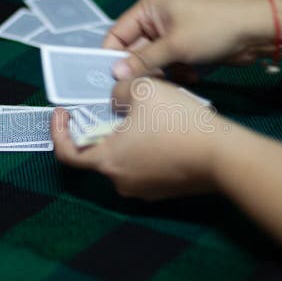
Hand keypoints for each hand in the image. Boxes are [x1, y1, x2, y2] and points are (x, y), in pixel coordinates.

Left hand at [51, 77, 228, 200]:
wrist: (223, 156)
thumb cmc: (177, 121)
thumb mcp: (142, 89)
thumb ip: (118, 91)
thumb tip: (115, 99)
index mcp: (107, 161)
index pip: (67, 154)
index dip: (58, 132)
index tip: (62, 112)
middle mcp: (121, 181)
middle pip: (98, 154)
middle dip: (98, 128)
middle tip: (107, 105)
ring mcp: (144, 190)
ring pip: (124, 159)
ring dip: (124, 138)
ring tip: (138, 114)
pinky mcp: (165, 191)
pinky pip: (145, 166)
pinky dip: (143, 148)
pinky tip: (160, 129)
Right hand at [103, 0, 276, 79]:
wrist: (256, 29)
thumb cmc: (211, 28)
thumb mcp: (174, 45)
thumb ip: (143, 60)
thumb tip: (115, 73)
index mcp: (149, 8)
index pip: (117, 33)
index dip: (112, 56)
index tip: (110, 80)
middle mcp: (157, 18)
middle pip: (135, 49)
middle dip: (141, 68)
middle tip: (142, 89)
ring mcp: (172, 32)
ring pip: (153, 59)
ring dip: (161, 73)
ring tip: (173, 82)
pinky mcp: (187, 45)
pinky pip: (170, 62)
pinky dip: (177, 72)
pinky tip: (191, 77)